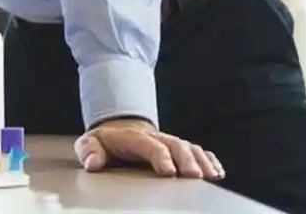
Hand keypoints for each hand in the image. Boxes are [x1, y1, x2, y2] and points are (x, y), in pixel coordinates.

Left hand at [75, 118, 223, 179]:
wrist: (121, 128)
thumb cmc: (106, 140)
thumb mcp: (90, 142)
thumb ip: (89, 151)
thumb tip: (92, 163)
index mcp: (134, 137)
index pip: (150, 145)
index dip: (160, 157)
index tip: (169, 171)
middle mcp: (157, 138)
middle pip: (176, 145)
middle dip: (186, 160)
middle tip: (194, 176)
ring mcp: (170, 143)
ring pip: (190, 148)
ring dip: (201, 161)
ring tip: (211, 176)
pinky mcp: (180, 149)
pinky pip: (198, 152)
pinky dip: (209, 160)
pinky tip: (217, 172)